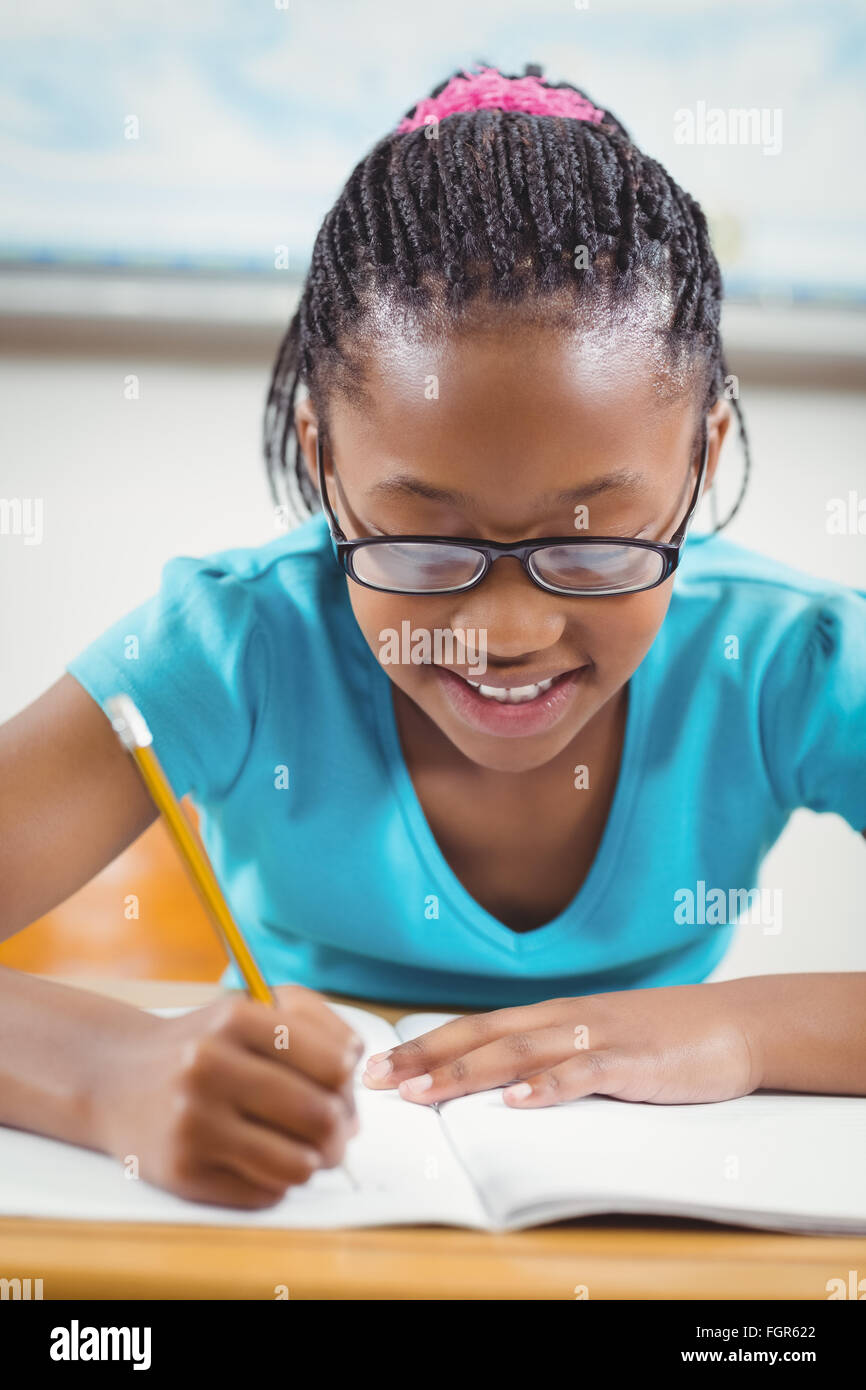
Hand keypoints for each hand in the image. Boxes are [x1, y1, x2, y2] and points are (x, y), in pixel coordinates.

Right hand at [91, 985, 363, 1207]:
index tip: (341, 1087)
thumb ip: (317, 1034)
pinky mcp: (181, 1171)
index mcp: (235, 1018)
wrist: (114, 1078)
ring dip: (312, 1162)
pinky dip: (276, 1180)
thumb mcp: (252, 1012)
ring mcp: (193, 1121)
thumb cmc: (201, 1044)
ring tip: (301, 1148)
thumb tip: (356, 1100)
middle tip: (335, 1131)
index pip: (334, 1061)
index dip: (350, 1082)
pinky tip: (258, 1158)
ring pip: (299, 1164)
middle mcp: (209, 1066)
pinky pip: (265, 1192)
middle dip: (340, 1130)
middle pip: (321, 1116)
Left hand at [362, 983, 761, 1107]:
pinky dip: (548, 1086)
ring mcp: (597, 1037)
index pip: (474, 1029)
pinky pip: (583, 1072)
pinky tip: (518, 1101)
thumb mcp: (594, 1041)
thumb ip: (548, 1054)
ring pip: (520, 1051)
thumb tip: (493, 1081)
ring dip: (468, 1073)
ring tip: (425, 1093)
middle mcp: (564, 1019)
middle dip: (426, 1058)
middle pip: (483, 1036)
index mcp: (551, 1016)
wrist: (732, 1023)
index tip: (377, 1067)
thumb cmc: (660, 1038)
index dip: (424, 1046)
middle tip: (376, 1081)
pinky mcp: (632, 1060)